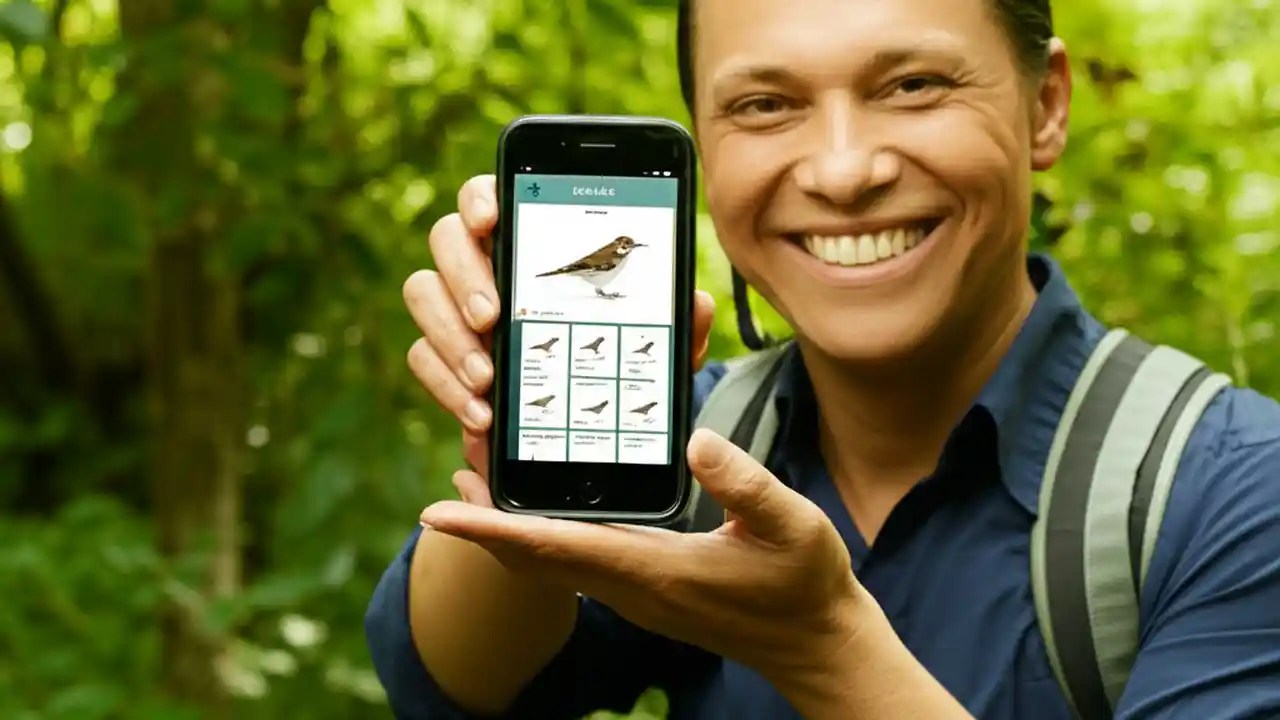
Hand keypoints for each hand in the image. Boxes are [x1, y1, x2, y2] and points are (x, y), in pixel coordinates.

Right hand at [403, 175, 716, 495]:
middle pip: (446, 237)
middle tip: (493, 318)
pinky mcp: (442, 354)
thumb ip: (675, 317)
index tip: (492, 218)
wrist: (592, 408)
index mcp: (528, 233)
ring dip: (448, 334)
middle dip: (465, 275)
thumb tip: (698, 305)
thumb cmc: (622, 349)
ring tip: (488, 377)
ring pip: (422, 293)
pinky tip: (482, 415)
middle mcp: (482, 259)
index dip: (482, 196)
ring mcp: (455, 305)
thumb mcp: (658, 336)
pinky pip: (423, 357)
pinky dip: (445, 385)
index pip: (490, 193)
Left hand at [418, 428, 868, 691]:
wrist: (817, 645)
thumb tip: (693, 439)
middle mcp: (632, 589)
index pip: (555, 547)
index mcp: (655, 571)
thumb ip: (745, 484)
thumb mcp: (792, 525)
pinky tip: (536, 512)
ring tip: (477, 482)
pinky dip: (540, 539)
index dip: (492, 528)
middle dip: (485, 523)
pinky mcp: (645, 592)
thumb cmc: (806, 585)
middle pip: (535, 559)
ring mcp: (636, 596)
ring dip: (507, 531)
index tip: (438, 513)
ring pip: (550, 565)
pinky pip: (573, 566)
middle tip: (449, 476)